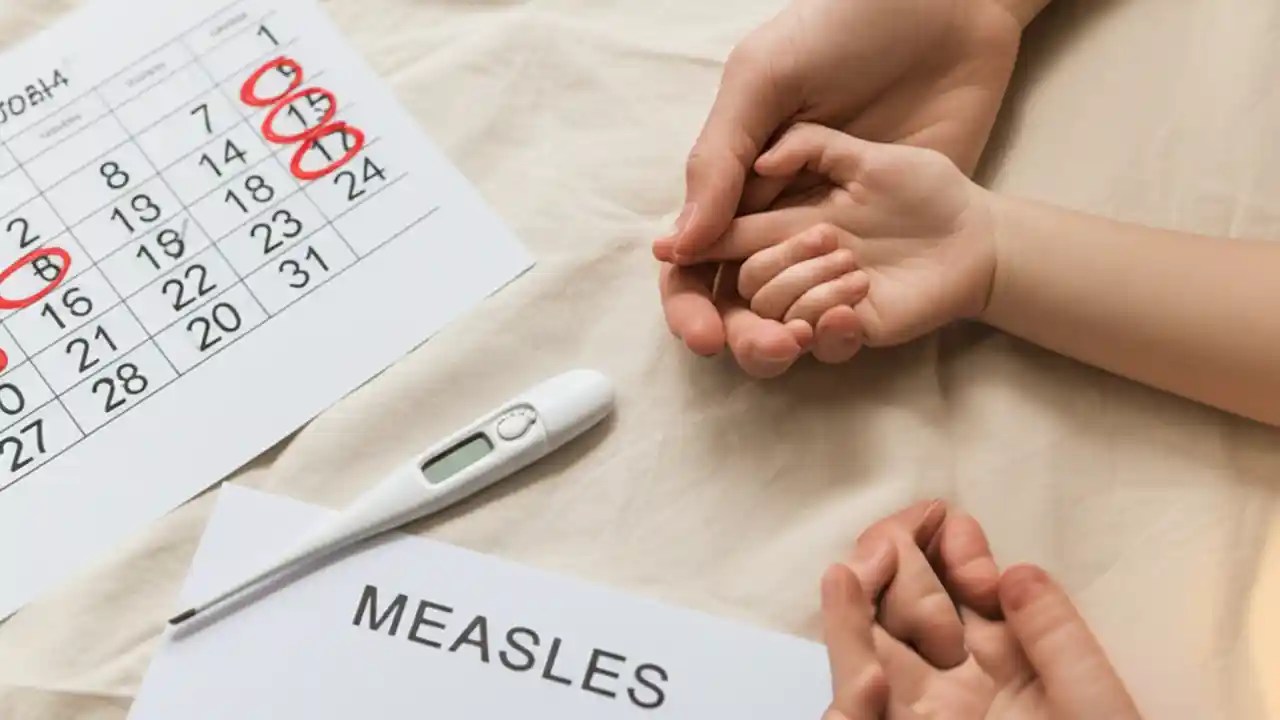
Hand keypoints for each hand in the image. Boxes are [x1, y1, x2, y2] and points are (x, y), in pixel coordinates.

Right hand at [655, 0, 1027, 375]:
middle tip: (769, 346)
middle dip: (739, 334)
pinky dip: (841, 326)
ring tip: (804, 339)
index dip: (689, 304)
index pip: (694, 261)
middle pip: (736, 300)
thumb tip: (680, 246)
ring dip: (787, 338)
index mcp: (737, 183)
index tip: (704, 331)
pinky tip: (851, 318)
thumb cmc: (847, 29)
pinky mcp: (881, 250)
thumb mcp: (766, 79)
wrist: (948, 14)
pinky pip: (847, 307)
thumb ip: (721, 159)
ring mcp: (829, 239)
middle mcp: (775, 218)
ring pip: (789, 315)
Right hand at [823, 501, 1142, 718]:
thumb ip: (1058, 639)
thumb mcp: (1094, 707)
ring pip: (868, 657)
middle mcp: (952, 686)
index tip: (954, 527)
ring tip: (847, 573)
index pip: (960, 588)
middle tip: (889, 544)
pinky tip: (867, 668)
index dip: (951, 550)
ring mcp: (919, 718)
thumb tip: (1016, 571)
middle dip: (889, 564)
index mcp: (1004, 663)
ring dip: (851, 615)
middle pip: (903, 609)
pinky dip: (854, 697)